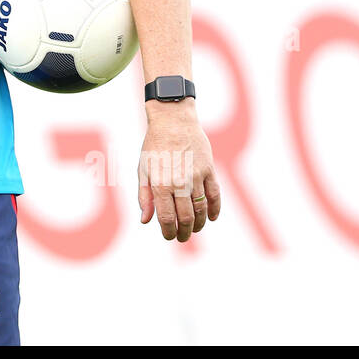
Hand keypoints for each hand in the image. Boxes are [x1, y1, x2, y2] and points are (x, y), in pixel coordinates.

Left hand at [137, 100, 220, 241]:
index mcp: (161, 183)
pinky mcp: (209, 169)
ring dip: (198, 224)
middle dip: (184, 232)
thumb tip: (146, 221)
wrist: (173, 121)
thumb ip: (145, 196)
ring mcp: (197, 176)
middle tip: (181, 237)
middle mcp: (180, 182)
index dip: (168, 231)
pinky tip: (210, 217)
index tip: (168, 236)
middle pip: (186, 218)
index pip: (167, 218)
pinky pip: (215, 195)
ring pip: (202, 209)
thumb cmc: (154, 146)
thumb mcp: (143, 169)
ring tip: (194, 228)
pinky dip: (215, 209)